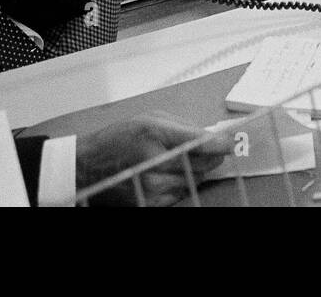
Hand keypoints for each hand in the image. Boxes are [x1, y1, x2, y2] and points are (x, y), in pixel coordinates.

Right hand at [77, 114, 232, 205]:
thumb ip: (183, 126)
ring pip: (195, 180)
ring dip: (196, 171)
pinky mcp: (151, 202)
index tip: (231, 143)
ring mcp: (153, 185)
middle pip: (203, 163)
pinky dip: (182, 184)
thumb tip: (212, 135)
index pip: (199, 141)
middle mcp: (155, 161)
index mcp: (155, 133)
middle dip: (211, 156)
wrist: (89, 165)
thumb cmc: (120, 138)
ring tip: (179, 161)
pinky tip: (169, 175)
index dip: (221, 144)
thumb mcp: (150, 119)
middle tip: (209, 150)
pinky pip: (182, 194)